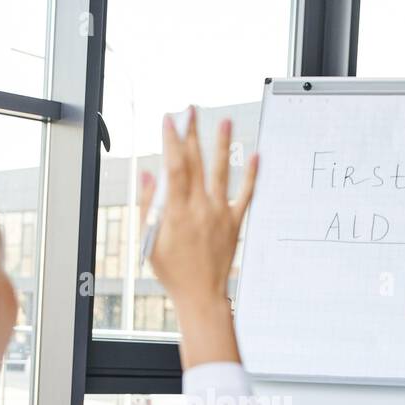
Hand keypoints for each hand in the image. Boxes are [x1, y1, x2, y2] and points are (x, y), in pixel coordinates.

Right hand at [140, 109, 257, 312]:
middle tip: (191, 110)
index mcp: (176, 212)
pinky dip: (250, 175)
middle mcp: (199, 208)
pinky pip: (244, 195)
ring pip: (220, 172)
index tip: (168, 120)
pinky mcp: (233, 222)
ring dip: (222, 144)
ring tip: (225, 120)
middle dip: (192, 133)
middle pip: (195, 162)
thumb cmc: (173, 272)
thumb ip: (148, 205)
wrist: (201, 295)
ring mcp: (219, 214)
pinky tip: (255, 155)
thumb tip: (149, 174)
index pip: (174, 167)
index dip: (171, 140)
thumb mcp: (150, 240)